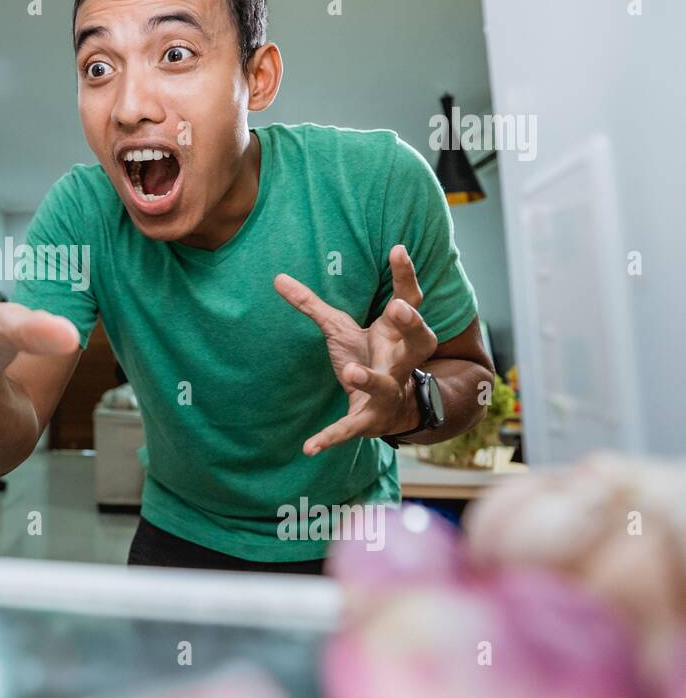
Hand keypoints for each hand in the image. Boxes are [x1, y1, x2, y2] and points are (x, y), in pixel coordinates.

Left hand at [273, 245, 438, 455]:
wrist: (390, 410)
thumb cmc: (368, 358)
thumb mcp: (339, 328)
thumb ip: (311, 304)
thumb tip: (276, 278)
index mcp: (396, 334)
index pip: (409, 299)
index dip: (406, 276)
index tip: (397, 249)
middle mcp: (401, 361)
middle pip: (420, 341)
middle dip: (412, 325)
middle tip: (398, 309)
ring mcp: (388, 390)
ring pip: (386, 384)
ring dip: (370, 378)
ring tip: (351, 371)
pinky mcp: (369, 419)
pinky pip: (351, 428)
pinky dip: (330, 438)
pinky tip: (308, 448)